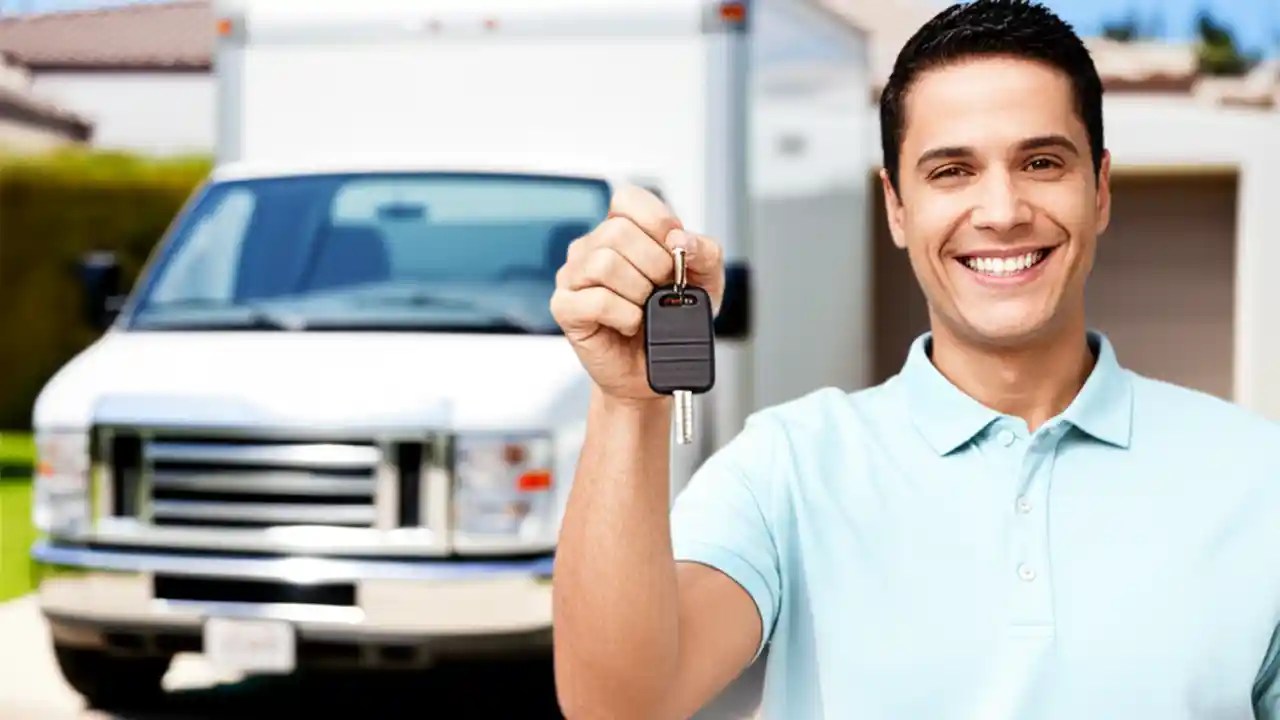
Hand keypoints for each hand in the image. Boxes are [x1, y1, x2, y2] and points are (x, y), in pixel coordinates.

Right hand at [550, 184, 724, 402]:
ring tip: (644, 308)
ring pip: (605, 263)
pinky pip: (595, 300)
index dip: (657, 220)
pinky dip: (624, 315)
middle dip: (654, 263)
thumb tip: (681, 239)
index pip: (627, 198)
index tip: (674, 249)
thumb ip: (705, 252)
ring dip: (638, 291)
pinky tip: (630, 324)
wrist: (652, 371)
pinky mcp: (565, 308)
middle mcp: (591, 247)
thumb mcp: (706, 283)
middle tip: (663, 288)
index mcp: (620, 231)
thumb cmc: (671, 322)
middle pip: (617, 230)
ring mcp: (573, 277)